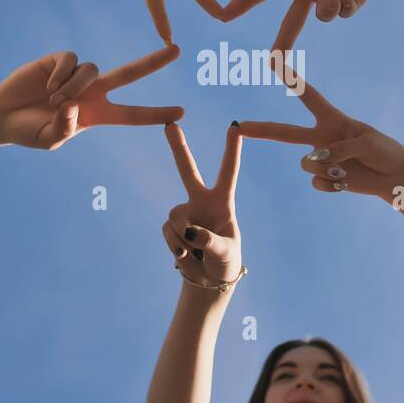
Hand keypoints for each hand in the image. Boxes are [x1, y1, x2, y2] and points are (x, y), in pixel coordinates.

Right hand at [0, 45, 183, 149]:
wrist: (4, 115)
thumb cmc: (29, 131)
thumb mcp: (48, 140)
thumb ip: (63, 129)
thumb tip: (73, 107)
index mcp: (98, 114)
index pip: (133, 114)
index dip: (156, 114)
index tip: (181, 113)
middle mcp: (94, 91)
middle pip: (130, 73)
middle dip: (153, 62)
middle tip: (177, 50)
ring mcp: (78, 75)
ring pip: (91, 70)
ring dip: (73, 87)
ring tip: (55, 101)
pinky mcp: (60, 60)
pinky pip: (71, 61)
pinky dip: (61, 75)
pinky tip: (46, 86)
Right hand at [161, 122, 243, 286]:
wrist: (210, 278)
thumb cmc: (226, 260)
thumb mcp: (225, 252)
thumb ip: (209, 241)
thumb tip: (190, 232)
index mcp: (223, 202)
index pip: (228, 172)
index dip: (231, 150)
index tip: (235, 126)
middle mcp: (202, 202)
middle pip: (187, 170)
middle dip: (178, 148)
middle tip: (170, 124)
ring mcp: (185, 213)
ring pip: (176, 217)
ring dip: (184, 239)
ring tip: (196, 252)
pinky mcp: (172, 228)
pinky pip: (168, 232)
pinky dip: (175, 246)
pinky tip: (184, 256)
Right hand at [239, 75, 403, 202]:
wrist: (395, 177)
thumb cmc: (384, 152)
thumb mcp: (365, 143)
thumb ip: (338, 149)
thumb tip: (313, 162)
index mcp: (332, 119)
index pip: (308, 95)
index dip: (290, 79)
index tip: (273, 61)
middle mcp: (322, 138)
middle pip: (285, 132)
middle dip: (261, 129)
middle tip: (239, 126)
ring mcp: (322, 160)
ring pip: (307, 164)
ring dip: (326, 168)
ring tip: (347, 169)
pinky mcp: (326, 180)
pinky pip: (317, 183)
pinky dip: (331, 185)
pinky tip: (346, 182)